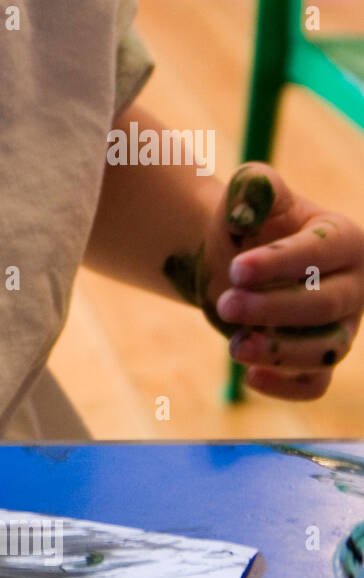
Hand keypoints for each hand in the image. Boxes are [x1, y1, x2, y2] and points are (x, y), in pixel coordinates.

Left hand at [178, 163, 362, 399]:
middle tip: (226, 304)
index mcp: (345, 239)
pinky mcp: (315, 360)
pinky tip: (248, 377)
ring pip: (326, 350)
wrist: (230, 263)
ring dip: (281, 352)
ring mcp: (339, 327)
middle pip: (326, 305)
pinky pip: (314, 385)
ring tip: (234, 346)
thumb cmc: (246, 226)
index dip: (281, 262)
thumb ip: (252, 189)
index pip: (323, 253)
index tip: (237, 269)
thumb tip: (248, 204)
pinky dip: (287, 387)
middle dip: (275, 308)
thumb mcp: (247, 196)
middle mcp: (353, 286)